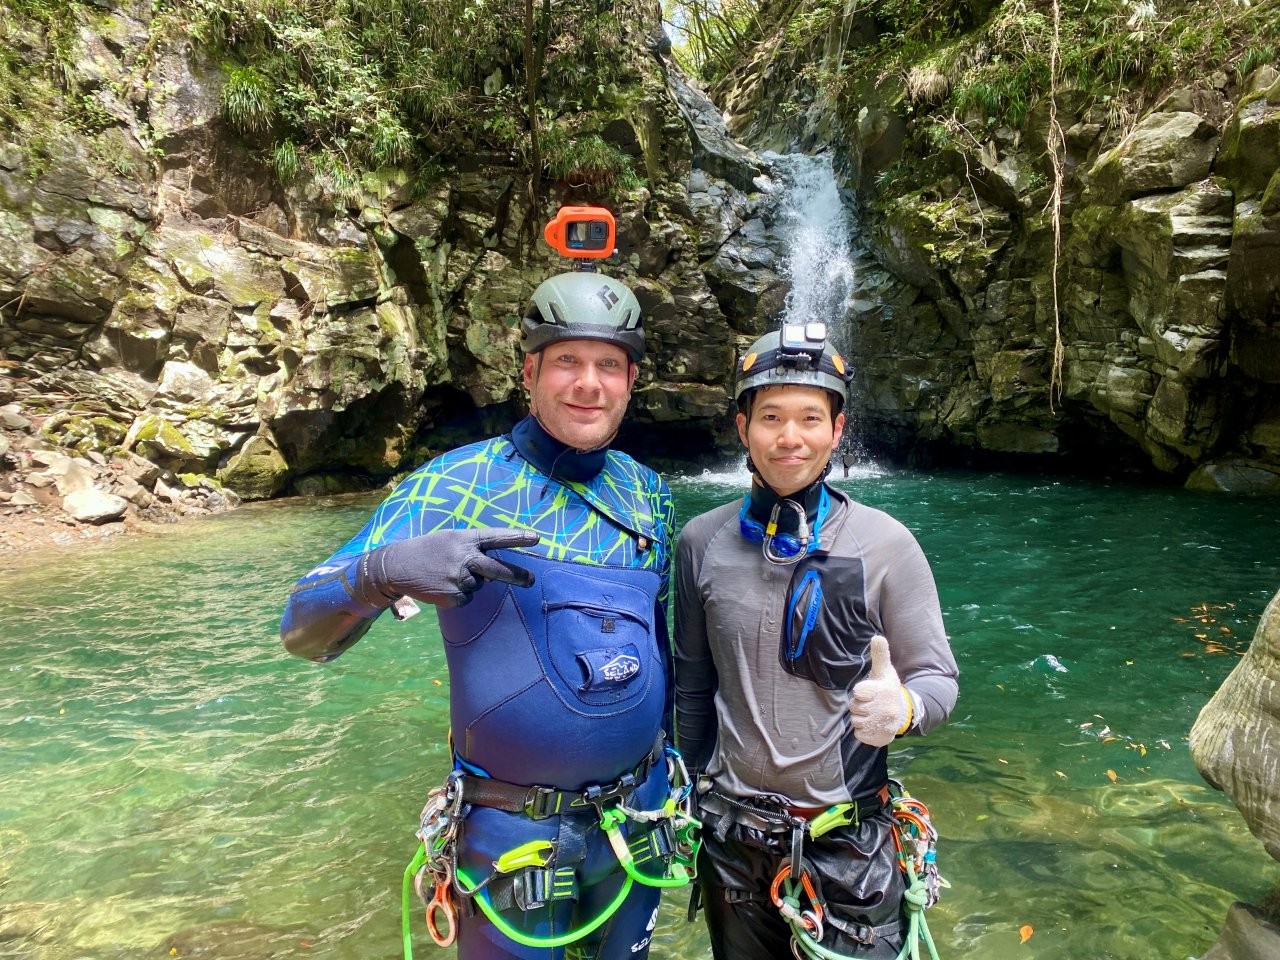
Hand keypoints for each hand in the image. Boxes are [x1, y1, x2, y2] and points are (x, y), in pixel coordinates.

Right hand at [358, 527, 539, 607]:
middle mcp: (465, 557)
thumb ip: (472, 550)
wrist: (398, 566)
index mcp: (465, 539)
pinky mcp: (453, 596)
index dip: (517, 537)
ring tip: (446, 575)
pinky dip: (458, 594)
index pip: (496, 537)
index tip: (537, 538)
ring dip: (468, 583)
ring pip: (479, 585)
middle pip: (498, 569)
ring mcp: (459, 578)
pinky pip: (467, 598)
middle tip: (531, 581)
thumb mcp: (450, 540)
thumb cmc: (428, 550)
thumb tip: (492, 572)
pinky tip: (442, 586)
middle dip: (517, 576)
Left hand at [849, 636, 910, 747]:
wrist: (903, 713)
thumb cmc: (887, 689)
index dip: (860, 692)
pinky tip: (873, 724)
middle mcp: (885, 709)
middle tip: (871, 702)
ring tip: (873, 713)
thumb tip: (877, 637)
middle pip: (854, 707)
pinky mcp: (880, 738)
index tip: (870, 691)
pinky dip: (863, 731)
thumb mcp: (884, 671)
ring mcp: (883, 725)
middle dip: (859, 705)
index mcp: (884, 691)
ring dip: (861, 718)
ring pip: (856, 721)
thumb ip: (879, 655)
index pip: (858, 692)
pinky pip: (859, 735)